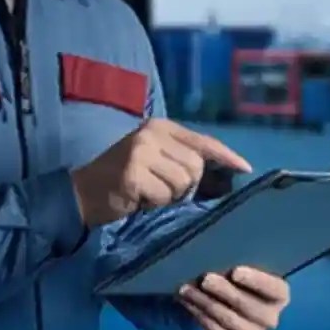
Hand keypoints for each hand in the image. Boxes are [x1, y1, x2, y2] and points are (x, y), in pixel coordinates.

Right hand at [70, 119, 250, 226]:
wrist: (83, 191)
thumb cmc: (124, 178)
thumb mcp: (154, 157)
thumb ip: (182, 157)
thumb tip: (224, 170)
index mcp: (160, 126)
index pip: (202, 140)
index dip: (226, 156)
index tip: (246, 169)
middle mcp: (151, 133)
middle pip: (195, 166)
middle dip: (186, 185)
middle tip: (162, 188)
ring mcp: (141, 151)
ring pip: (182, 182)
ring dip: (170, 195)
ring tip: (149, 192)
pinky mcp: (133, 173)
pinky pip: (163, 196)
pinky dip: (154, 203)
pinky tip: (138, 198)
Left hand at [178, 267, 289, 329]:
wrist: (233, 301)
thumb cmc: (240, 276)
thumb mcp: (248, 266)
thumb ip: (242, 257)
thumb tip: (221, 240)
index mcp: (279, 294)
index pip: (275, 288)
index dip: (257, 280)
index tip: (236, 271)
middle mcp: (270, 316)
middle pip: (249, 306)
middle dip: (225, 292)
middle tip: (206, 279)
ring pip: (229, 320)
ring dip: (205, 303)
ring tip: (187, 289)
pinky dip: (199, 314)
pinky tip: (188, 301)